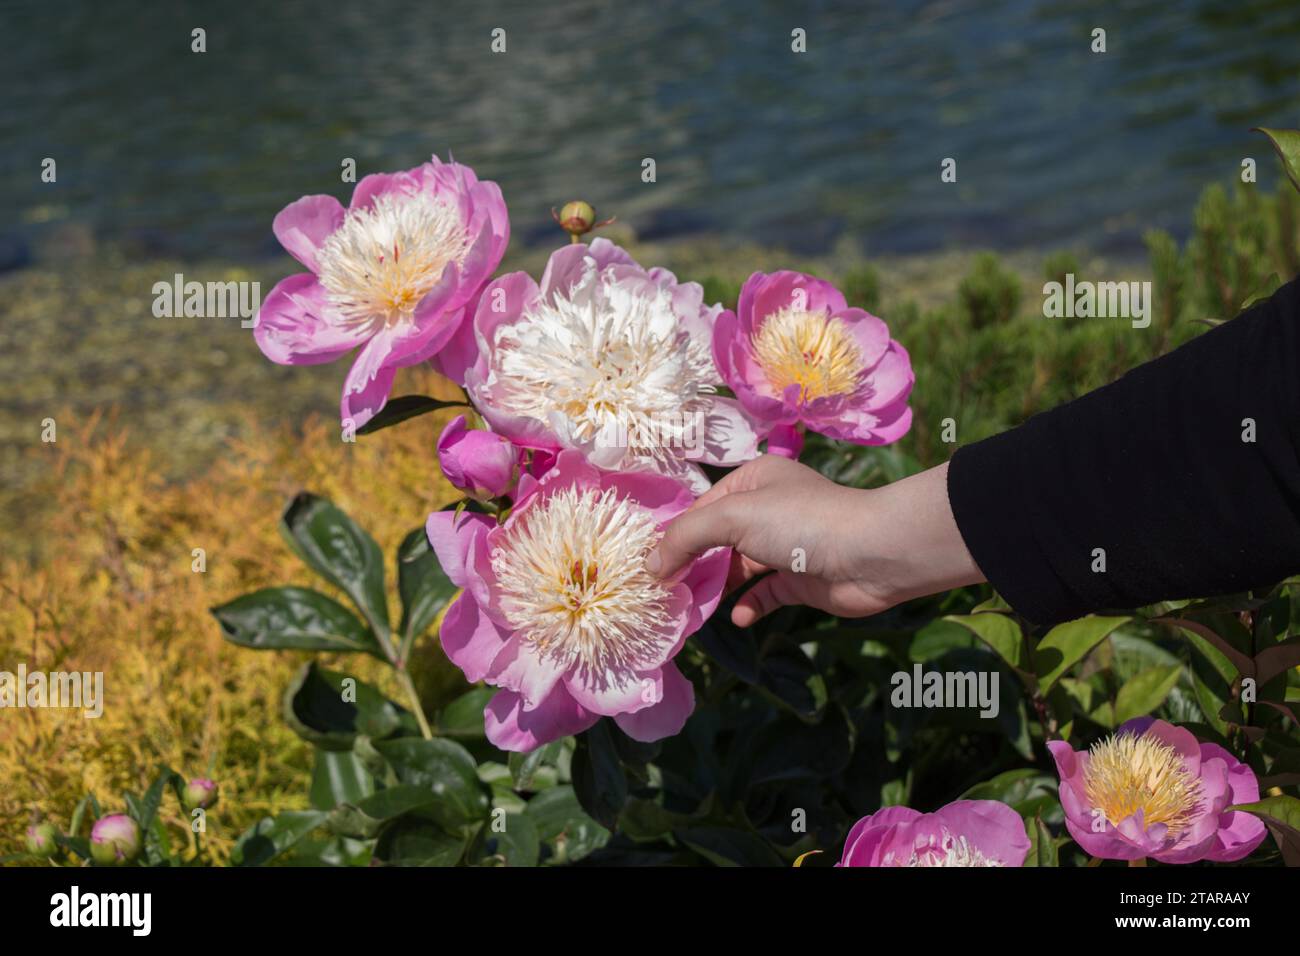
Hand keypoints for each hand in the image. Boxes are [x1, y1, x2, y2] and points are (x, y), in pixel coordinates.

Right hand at [647, 454, 985, 625]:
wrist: (870, 554)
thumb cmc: (800, 523)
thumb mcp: (733, 518)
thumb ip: (687, 539)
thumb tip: (651, 567)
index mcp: (752, 481)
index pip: (701, 508)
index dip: (674, 536)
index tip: (647, 567)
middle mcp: (767, 509)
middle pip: (716, 539)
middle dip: (691, 565)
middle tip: (661, 592)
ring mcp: (783, 546)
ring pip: (736, 569)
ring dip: (715, 588)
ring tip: (689, 609)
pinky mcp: (798, 579)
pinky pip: (763, 594)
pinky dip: (748, 606)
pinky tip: (737, 617)